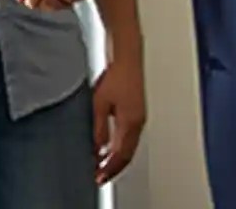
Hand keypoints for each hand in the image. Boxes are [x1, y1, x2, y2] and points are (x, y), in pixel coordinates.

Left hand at [92, 58, 146, 184]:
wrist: (127, 58)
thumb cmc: (115, 76)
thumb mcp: (99, 104)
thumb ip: (98, 128)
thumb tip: (96, 148)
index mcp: (130, 123)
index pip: (121, 155)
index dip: (109, 169)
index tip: (99, 177)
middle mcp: (138, 123)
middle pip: (127, 154)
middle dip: (113, 167)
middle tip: (100, 176)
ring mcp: (139, 117)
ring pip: (129, 146)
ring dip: (116, 157)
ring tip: (102, 165)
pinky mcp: (136, 111)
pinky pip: (129, 136)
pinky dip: (120, 146)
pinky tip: (109, 146)